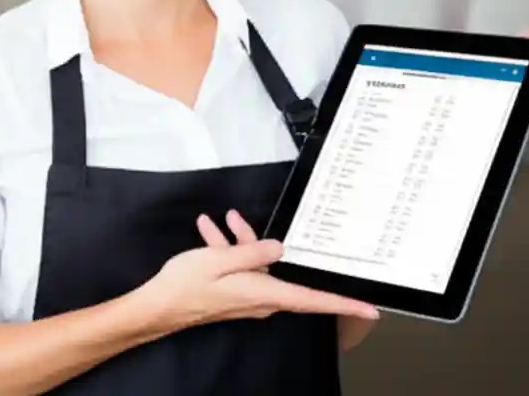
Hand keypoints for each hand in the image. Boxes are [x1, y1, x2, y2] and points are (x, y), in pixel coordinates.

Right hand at [134, 210, 377, 332]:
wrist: (158, 306)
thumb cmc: (187, 287)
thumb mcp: (219, 261)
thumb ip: (252, 253)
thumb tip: (279, 249)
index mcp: (263, 293)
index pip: (313, 299)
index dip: (343, 303)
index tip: (370, 308)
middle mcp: (260, 299)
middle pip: (279, 270)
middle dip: (260, 242)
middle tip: (238, 220)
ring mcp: (246, 297)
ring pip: (255, 265)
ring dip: (239, 241)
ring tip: (221, 221)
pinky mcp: (232, 294)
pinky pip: (239, 269)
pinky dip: (227, 250)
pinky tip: (211, 231)